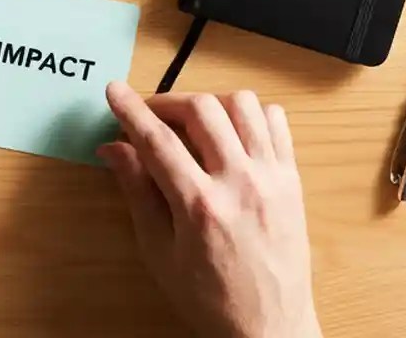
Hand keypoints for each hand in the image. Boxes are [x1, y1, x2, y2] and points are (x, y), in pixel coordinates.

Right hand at [98, 83, 320, 337]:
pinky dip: (250, 115)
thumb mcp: (159, 251)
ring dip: (210, 103)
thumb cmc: (209, 297)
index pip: (157, 140)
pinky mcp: (291, 179)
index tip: (114, 90)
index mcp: (200, 206)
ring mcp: (271, 177)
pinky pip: (275, 122)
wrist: (268, 327)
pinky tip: (231, 133)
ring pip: (242, 104)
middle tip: (149, 115)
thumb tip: (113, 149)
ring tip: (191, 123)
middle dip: (167, 101)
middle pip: (200, 109)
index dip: (130, 109)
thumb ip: (137, 192)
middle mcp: (240, 183)